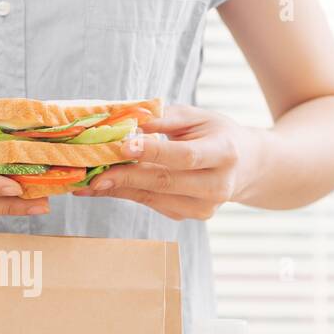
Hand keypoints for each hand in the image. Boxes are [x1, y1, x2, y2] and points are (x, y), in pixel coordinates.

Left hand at [73, 106, 260, 220]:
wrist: (247, 166)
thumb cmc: (217, 134)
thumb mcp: (198, 117)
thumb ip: (164, 118)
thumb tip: (127, 121)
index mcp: (224, 153)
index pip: (185, 156)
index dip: (153, 152)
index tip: (122, 145)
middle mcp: (218, 185)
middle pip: (165, 182)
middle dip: (125, 177)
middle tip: (91, 173)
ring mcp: (205, 207)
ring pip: (153, 197)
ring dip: (117, 189)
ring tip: (87, 181)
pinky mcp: (190, 216)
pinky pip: (152, 204)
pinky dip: (126, 193)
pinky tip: (103, 186)